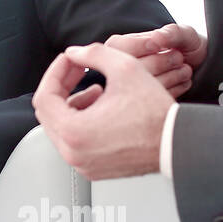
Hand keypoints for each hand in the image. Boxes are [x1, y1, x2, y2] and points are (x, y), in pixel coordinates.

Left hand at [32, 43, 172, 180]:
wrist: (178, 144)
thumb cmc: (156, 113)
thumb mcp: (125, 68)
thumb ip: (93, 54)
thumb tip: (74, 53)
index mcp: (73, 131)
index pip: (44, 97)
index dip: (55, 72)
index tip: (69, 61)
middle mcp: (73, 153)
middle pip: (48, 113)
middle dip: (62, 86)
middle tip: (79, 70)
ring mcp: (82, 164)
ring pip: (61, 127)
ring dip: (73, 103)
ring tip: (96, 89)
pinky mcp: (94, 168)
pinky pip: (75, 141)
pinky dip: (82, 122)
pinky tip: (103, 108)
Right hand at [100, 24, 207, 100]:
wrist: (197, 65)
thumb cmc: (185, 46)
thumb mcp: (183, 35)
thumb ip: (171, 33)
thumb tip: (156, 39)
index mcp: (119, 46)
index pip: (122, 47)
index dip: (142, 46)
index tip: (160, 46)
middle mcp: (118, 67)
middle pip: (131, 68)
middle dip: (159, 62)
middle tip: (178, 58)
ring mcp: (129, 87)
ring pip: (143, 86)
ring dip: (169, 76)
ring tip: (184, 70)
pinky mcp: (142, 103)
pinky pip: (154, 101)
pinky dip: (172, 90)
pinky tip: (183, 82)